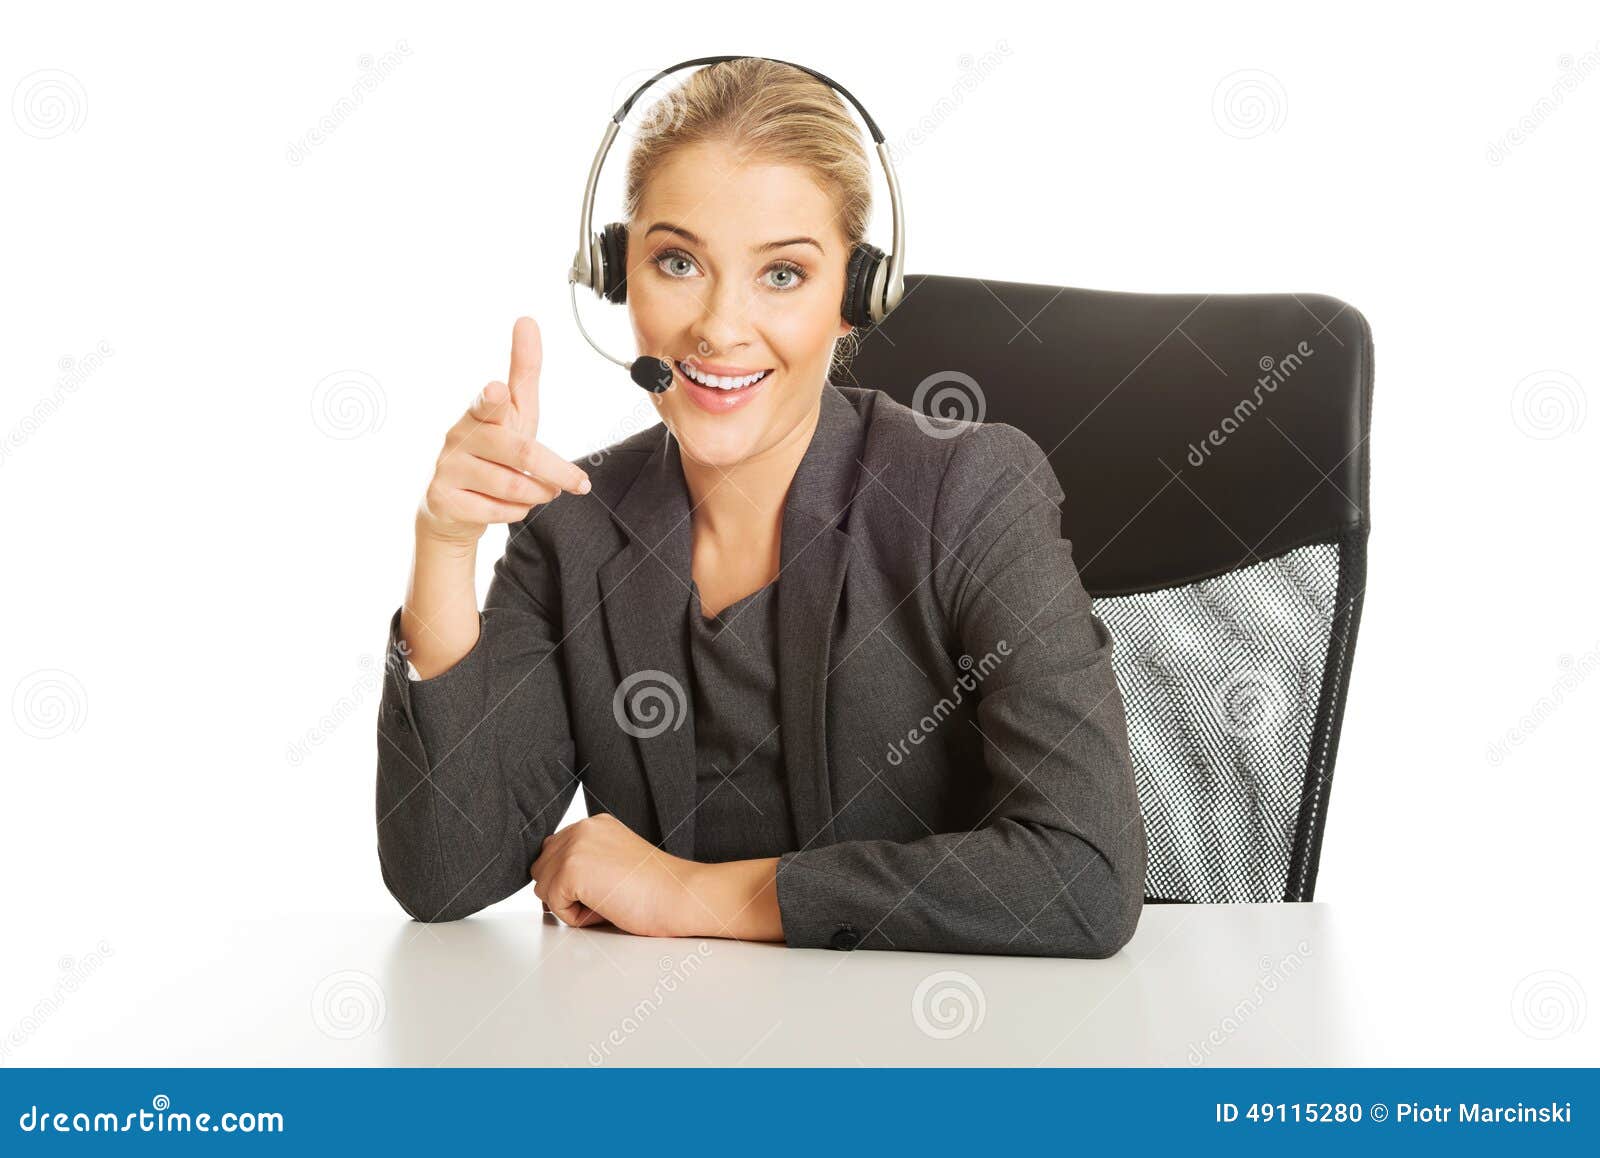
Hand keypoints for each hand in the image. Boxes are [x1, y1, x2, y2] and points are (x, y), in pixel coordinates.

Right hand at [415, 316, 590, 547]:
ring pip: (510, 485)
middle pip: (519, 451)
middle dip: (555, 470)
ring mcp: (447, 467)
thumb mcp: (515, 414)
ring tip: (542, 492)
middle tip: (580, 483)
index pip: (487, 402)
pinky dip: (515, 512)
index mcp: (480, 412)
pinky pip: (495, 511)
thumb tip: (527, 320)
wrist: (454, 508)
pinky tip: (510, 506)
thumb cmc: (494, 453)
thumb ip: (524, 373)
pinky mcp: (443, 499)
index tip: (497, 390)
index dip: (493, 398)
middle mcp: (459, 436)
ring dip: (538, 493)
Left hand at [530, 814, 704, 937]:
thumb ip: (585, 861)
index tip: (604, 887)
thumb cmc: (657, 889)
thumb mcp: (615, 862)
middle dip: (565, 891)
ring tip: (608, 900)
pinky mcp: (571, 870)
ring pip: (544, 888)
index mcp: (594, 824)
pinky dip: (576, 917)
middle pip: (542, 869)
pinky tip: (606, 907)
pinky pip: (553, 905)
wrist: (681, 895)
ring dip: (571, 904)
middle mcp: (582, 828)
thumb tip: (549, 882)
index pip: (554, 852)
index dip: (571, 880)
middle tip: (606, 896)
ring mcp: (575, 847)